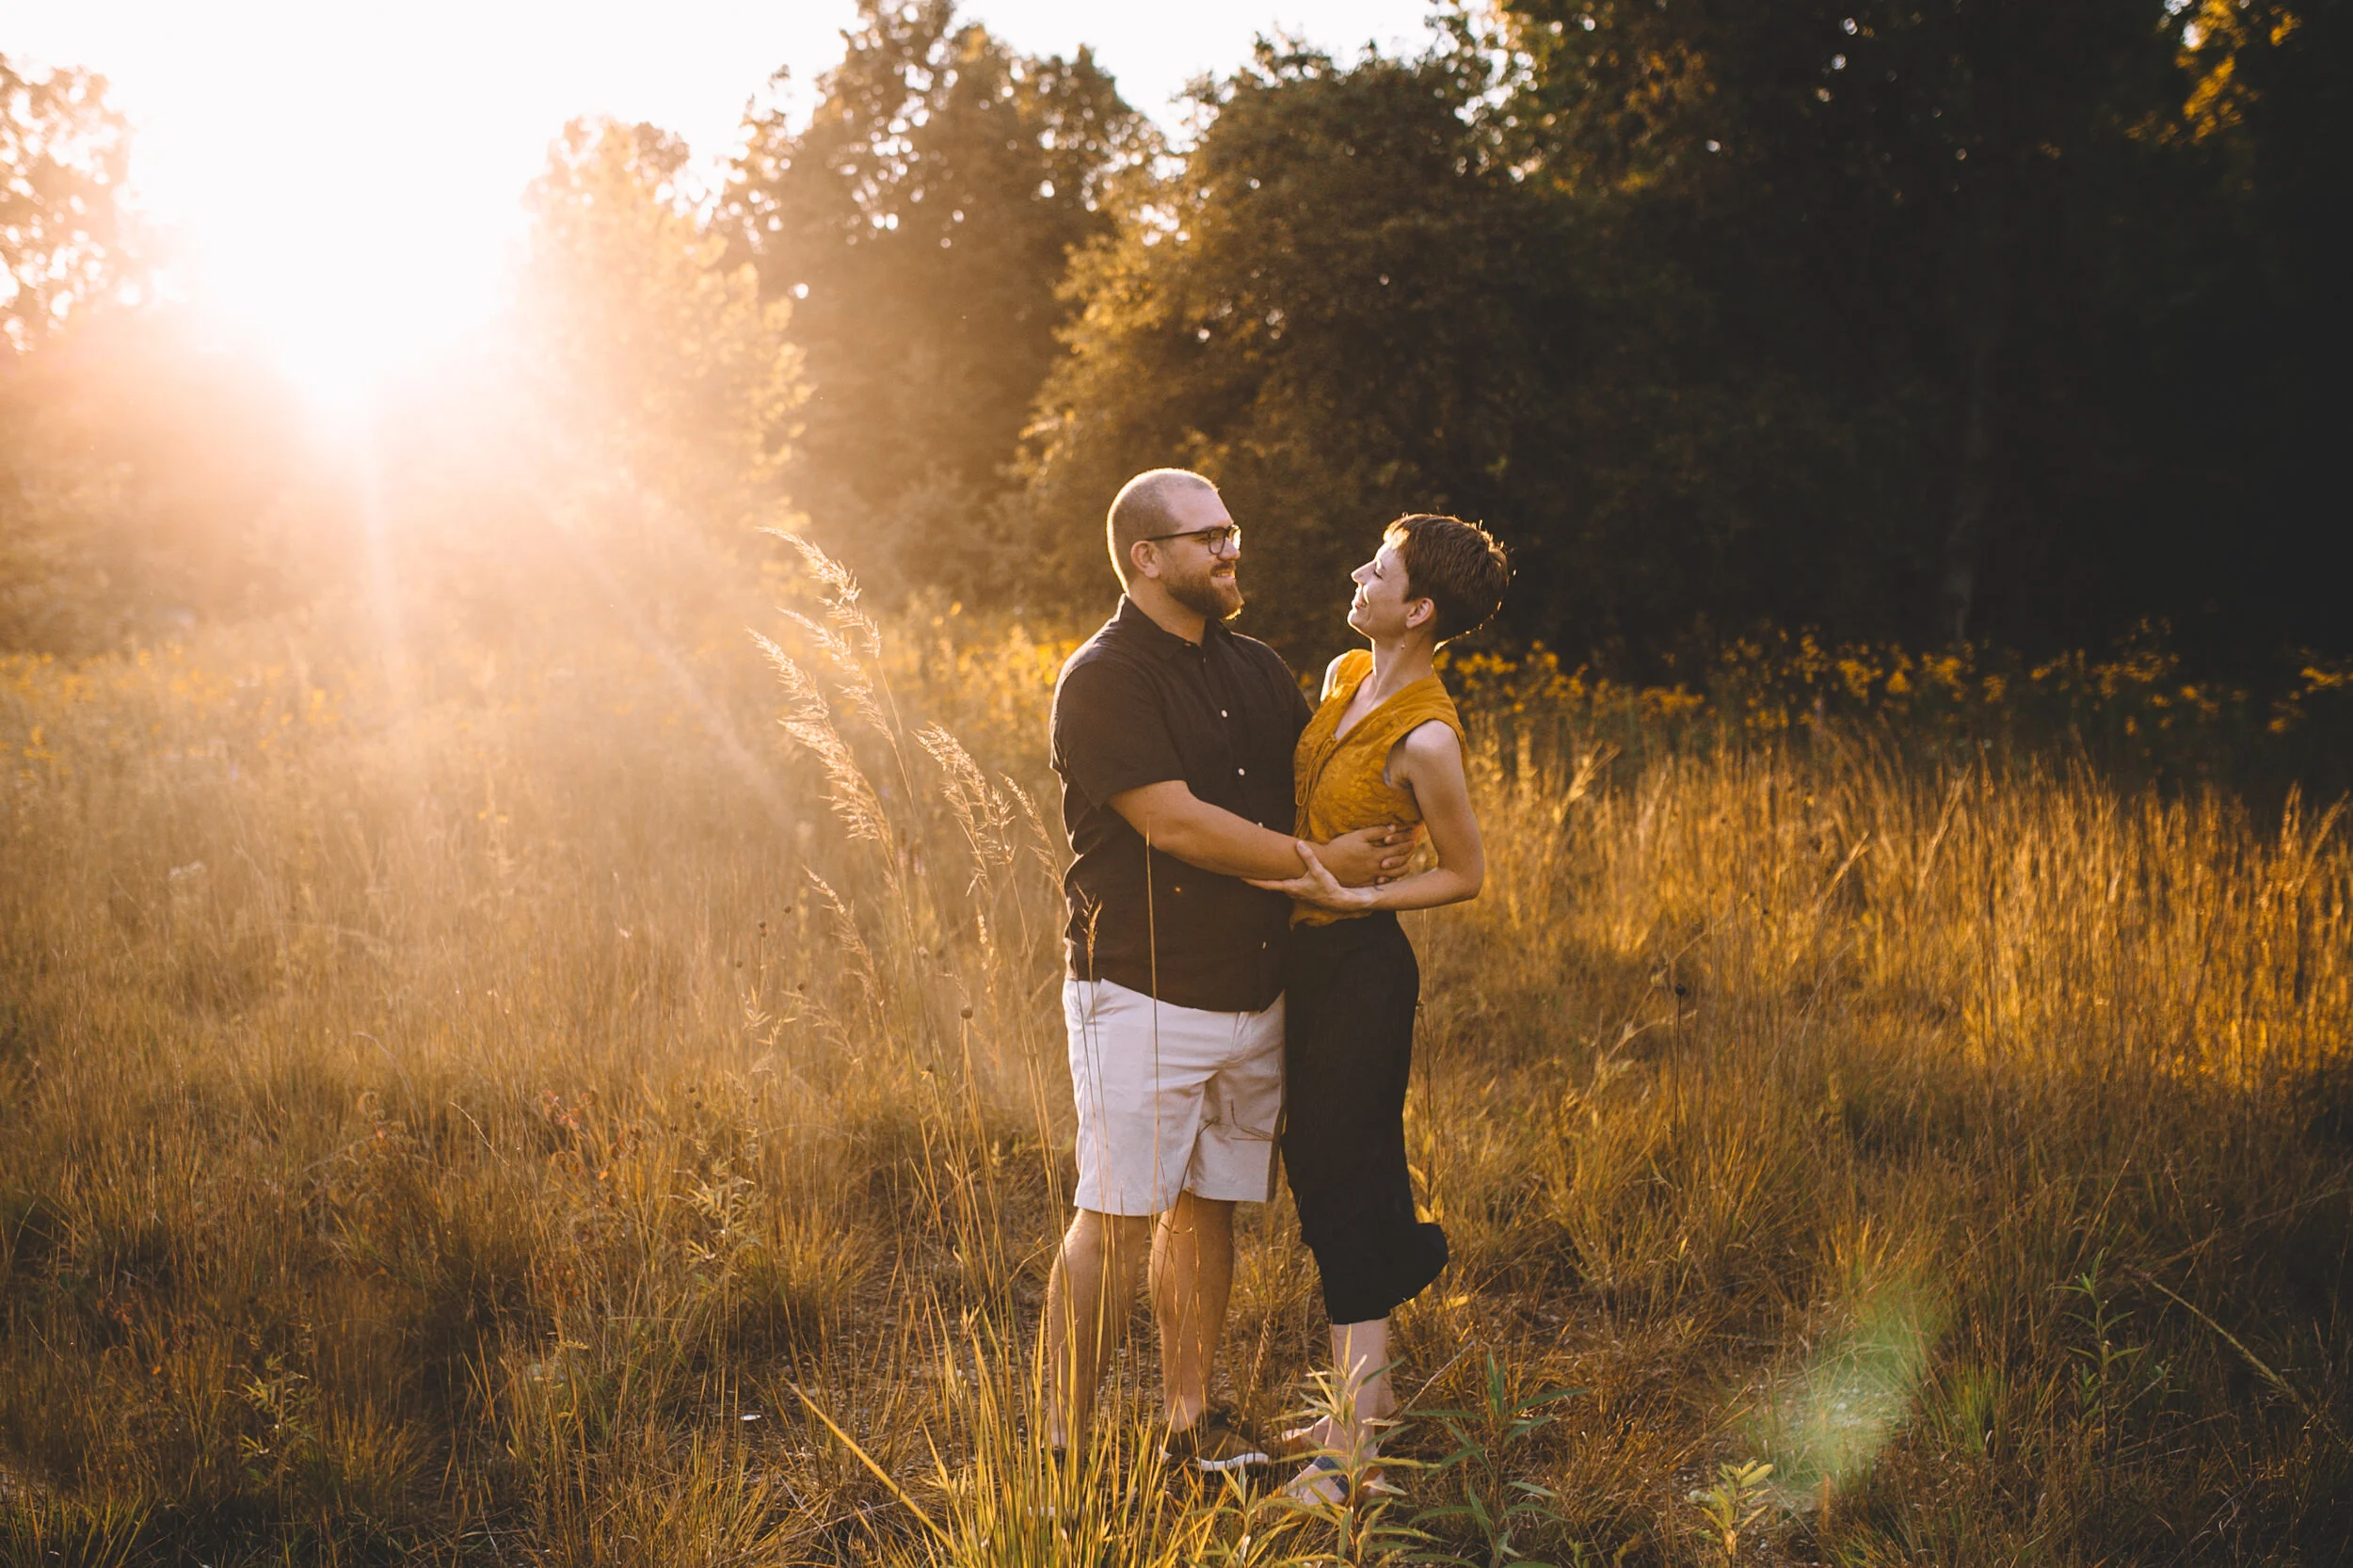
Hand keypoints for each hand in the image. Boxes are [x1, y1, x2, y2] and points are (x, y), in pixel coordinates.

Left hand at [1245, 841, 1370, 909]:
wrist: (1339, 900)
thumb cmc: (1328, 887)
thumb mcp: (1318, 871)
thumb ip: (1308, 857)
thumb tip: (1299, 843)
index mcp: (1290, 886)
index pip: (1266, 884)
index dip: (1252, 881)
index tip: (1240, 877)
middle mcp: (1289, 890)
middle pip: (1269, 882)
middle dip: (1258, 875)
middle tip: (1244, 866)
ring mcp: (1294, 890)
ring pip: (1278, 881)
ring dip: (1270, 874)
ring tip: (1260, 864)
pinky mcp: (1301, 888)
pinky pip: (1286, 881)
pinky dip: (1281, 875)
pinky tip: (1281, 867)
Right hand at [1318, 821, 1421, 887]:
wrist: (1325, 865)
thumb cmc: (1340, 847)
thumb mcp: (1358, 835)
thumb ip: (1376, 831)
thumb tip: (1393, 827)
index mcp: (1376, 855)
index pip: (1398, 849)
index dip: (1407, 844)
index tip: (1413, 840)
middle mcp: (1376, 868)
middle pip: (1398, 864)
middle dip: (1407, 856)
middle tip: (1412, 851)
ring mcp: (1371, 878)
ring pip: (1392, 876)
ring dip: (1401, 870)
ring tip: (1406, 866)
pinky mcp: (1364, 885)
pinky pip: (1381, 884)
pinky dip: (1389, 880)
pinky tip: (1390, 877)